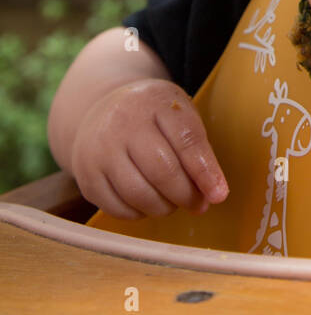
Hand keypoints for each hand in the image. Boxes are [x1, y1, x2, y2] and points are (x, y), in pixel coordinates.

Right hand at [71, 78, 228, 219]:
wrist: (101, 108)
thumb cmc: (152, 117)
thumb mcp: (178, 116)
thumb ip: (197, 150)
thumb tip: (214, 195)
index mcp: (155, 102)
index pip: (186, 140)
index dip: (206, 172)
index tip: (219, 195)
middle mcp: (123, 123)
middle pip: (162, 171)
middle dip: (186, 195)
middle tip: (198, 204)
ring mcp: (100, 150)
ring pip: (139, 194)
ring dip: (164, 207)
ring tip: (173, 202)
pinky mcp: (86, 176)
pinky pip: (118, 208)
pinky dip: (140, 213)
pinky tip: (148, 202)